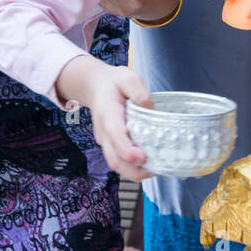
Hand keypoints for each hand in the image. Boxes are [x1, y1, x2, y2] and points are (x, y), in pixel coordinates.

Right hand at [65, 63, 154, 182]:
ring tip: (155, 169)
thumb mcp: (128, 78)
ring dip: (134, 172)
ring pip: (116, 164)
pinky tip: (149, 164)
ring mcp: (106, 141)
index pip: (115, 137)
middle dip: (133, 170)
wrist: (95, 86)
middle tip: (154, 170)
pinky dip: (132, 167)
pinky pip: (119, 160)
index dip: (127, 150)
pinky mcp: (110, 144)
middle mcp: (104, 132)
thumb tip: (151, 110)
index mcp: (108, 115)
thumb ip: (139, 92)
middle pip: (114, 159)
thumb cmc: (114, 83)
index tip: (141, 158)